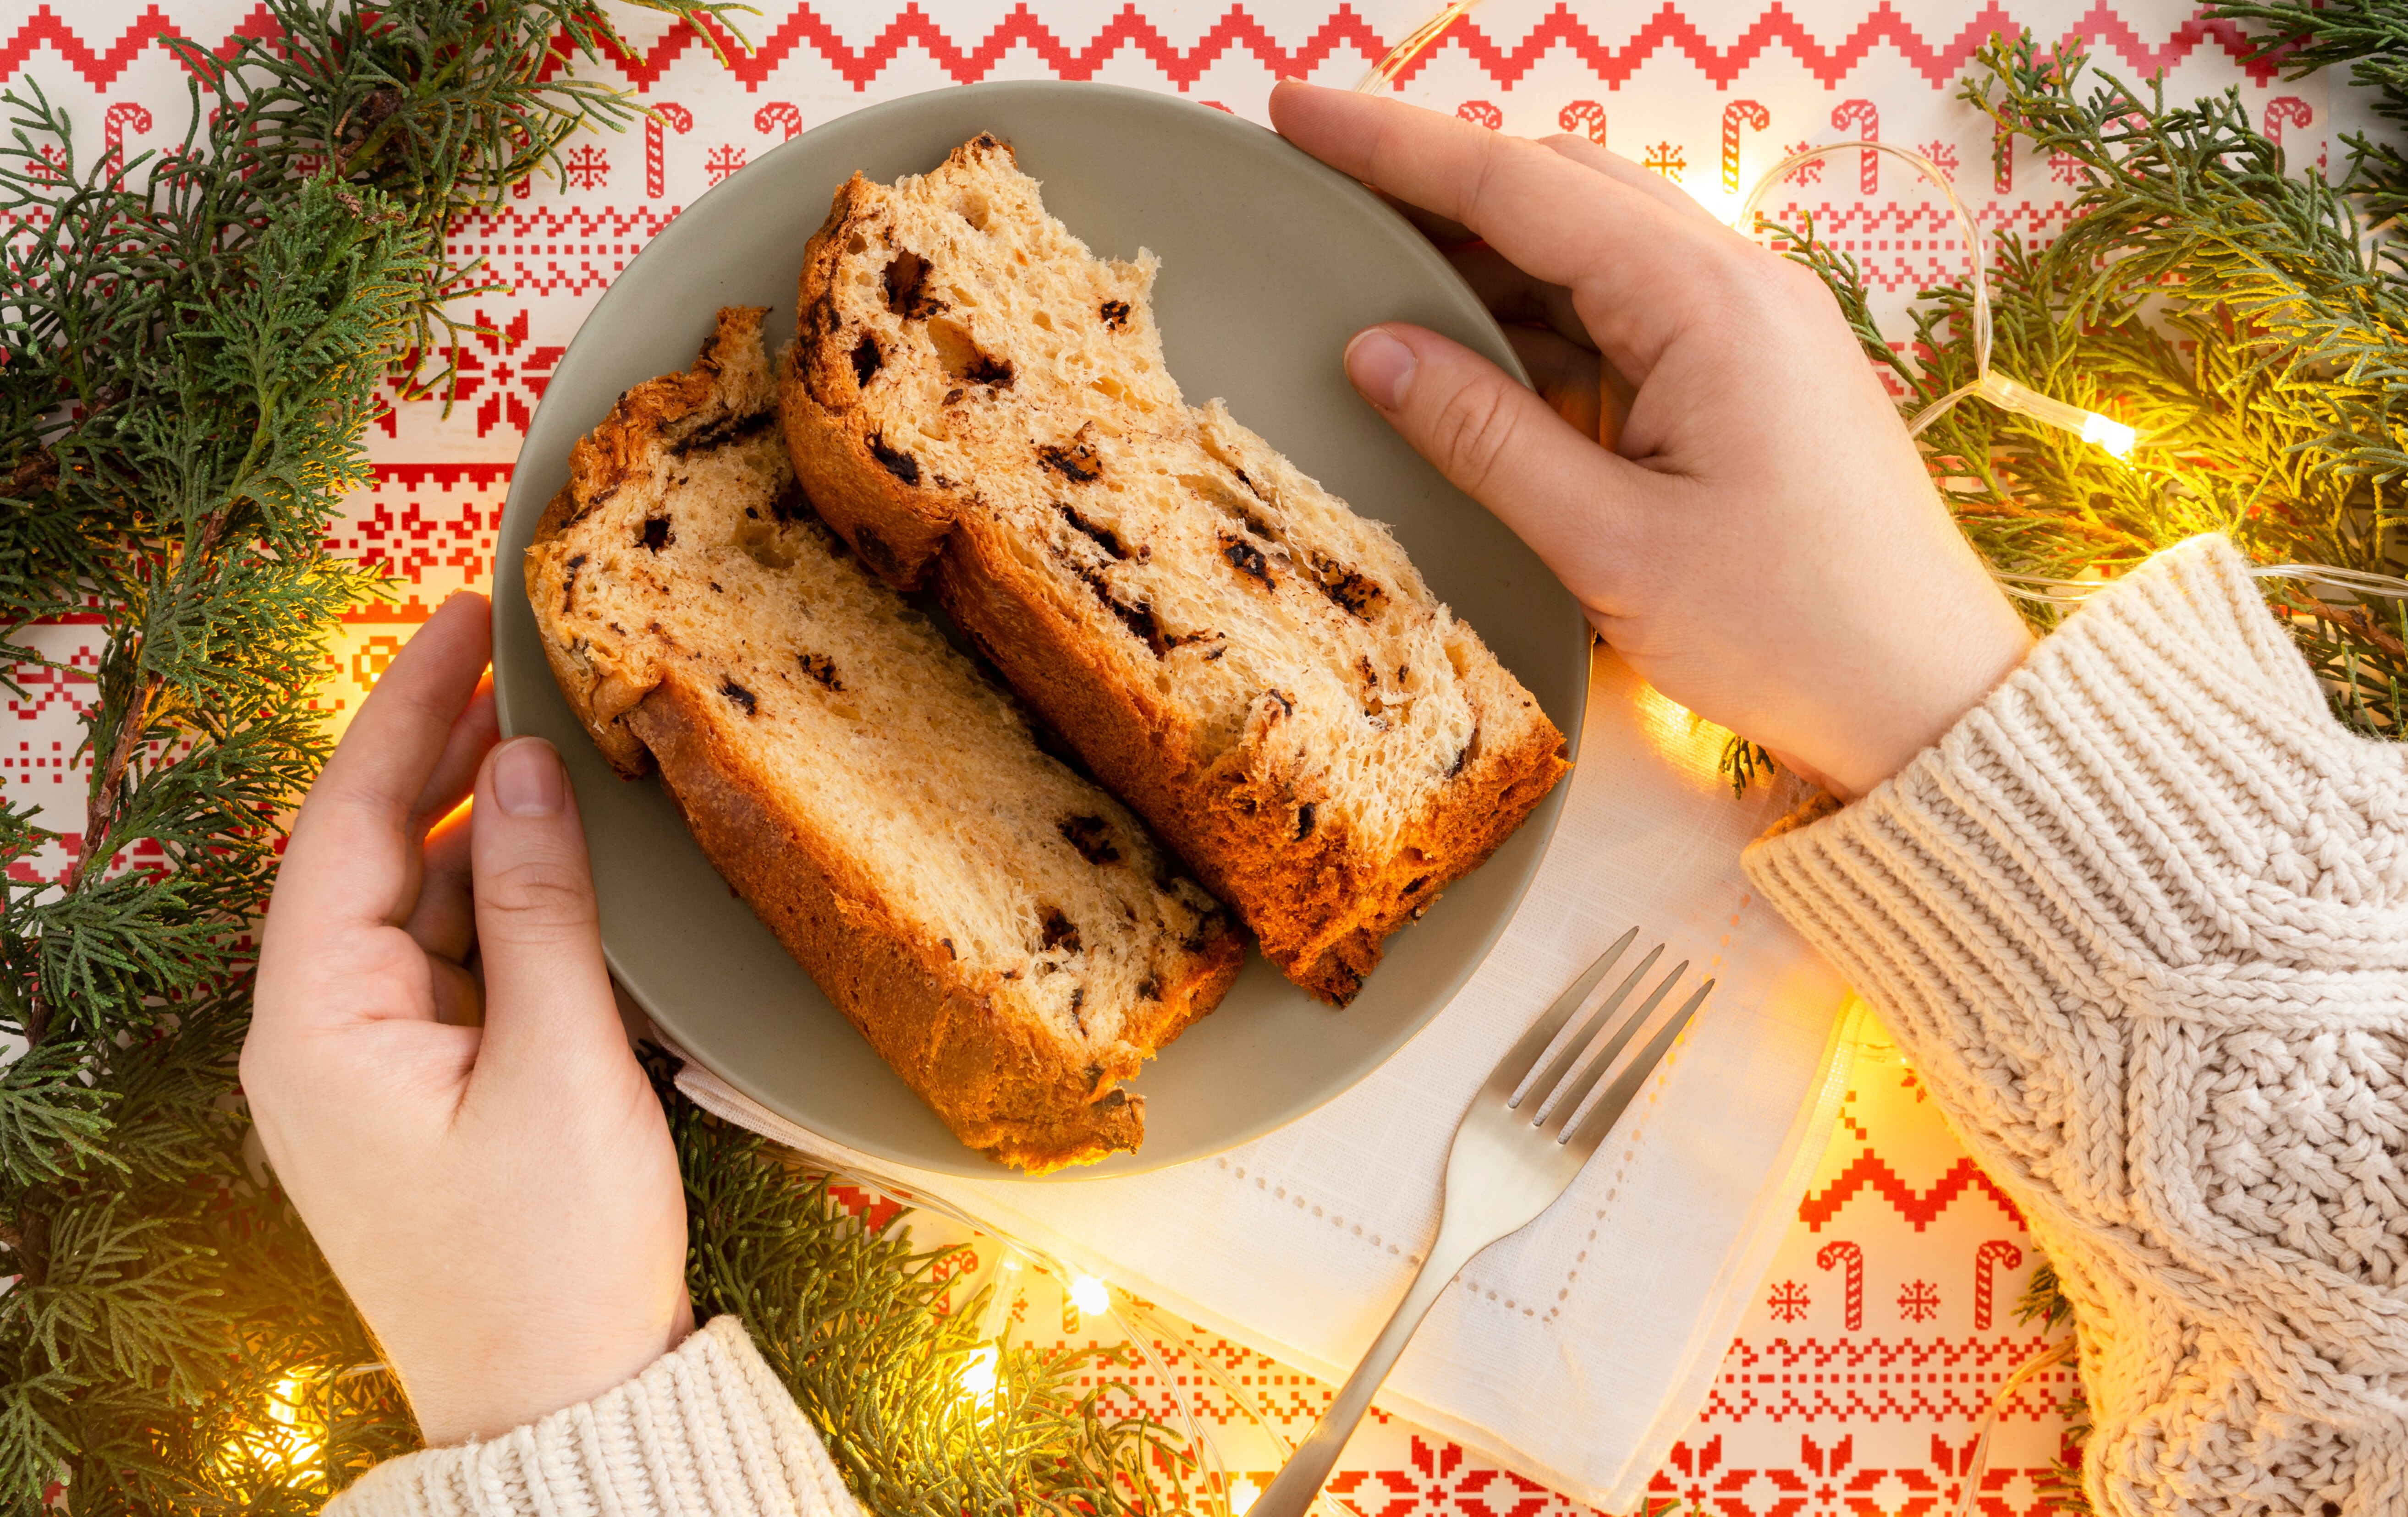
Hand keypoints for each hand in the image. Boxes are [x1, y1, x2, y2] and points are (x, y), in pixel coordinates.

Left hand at [247, 593, 691, 1445]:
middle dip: (439, 752)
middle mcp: (318, 1039)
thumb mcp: (563, 1064)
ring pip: (413, 904)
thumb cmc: (555, 1254)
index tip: (464, 616)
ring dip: (477, 824)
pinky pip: (448, 963)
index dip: (406, 708)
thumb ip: (542, 906)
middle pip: (368, 855)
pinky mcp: (417, 1093)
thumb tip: (528, 767)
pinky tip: (554, 856)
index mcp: (318, 1028)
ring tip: (545, 735)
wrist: (562, 1404)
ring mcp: (366, 1069)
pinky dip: (498, 901)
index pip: (345, 822)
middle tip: (514, 650)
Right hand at [1270, 83, 2032, 798]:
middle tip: (1320, 182)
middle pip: (1559, 187)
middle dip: (1432, 179)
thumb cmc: (1789, 629)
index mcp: (1708, 301)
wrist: (1926, 696)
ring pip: (1593, 244)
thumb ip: (1484, 435)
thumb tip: (1374, 350)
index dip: (1394, 144)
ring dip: (1485, 252)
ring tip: (1375, 270)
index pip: (1518, 184)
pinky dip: (1541, 316)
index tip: (1294, 110)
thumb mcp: (1609, 545)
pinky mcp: (1754, 372)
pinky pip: (1628, 309)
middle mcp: (1740, 282)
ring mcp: (1754, 323)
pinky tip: (1472, 350)